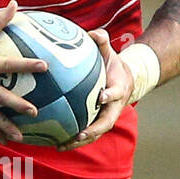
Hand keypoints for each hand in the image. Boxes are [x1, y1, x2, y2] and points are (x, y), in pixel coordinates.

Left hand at [57, 29, 132, 150]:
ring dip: (79, 142)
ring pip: (94, 134)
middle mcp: (113, 107)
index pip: (115, 93)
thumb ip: (102, 41)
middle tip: (79, 135)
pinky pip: (85, 134)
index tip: (101, 96)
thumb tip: (92, 32)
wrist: (125, 80)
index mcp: (118, 89)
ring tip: (61, 146)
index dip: (109, 95)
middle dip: (93, 130)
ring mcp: (106, 118)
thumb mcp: (110, 51)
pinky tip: (54, 143)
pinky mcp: (96, 124)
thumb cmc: (113, 64)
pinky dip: (72, 141)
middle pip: (105, 123)